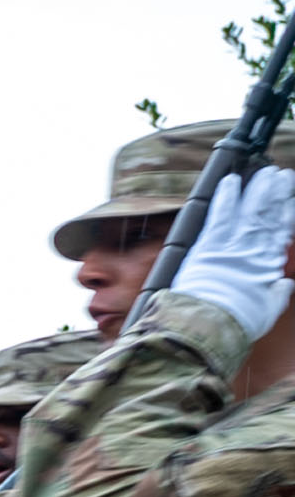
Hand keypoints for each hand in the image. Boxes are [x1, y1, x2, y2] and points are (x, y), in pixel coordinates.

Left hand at [170, 166, 294, 345]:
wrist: (210, 325)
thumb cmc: (237, 322)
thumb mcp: (268, 311)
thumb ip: (278, 294)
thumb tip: (285, 285)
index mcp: (268, 266)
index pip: (280, 233)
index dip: (286, 214)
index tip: (290, 199)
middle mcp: (253, 251)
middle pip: (268, 216)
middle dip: (275, 194)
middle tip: (281, 175)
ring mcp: (232, 245)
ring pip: (249, 210)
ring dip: (258, 189)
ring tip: (266, 171)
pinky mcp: (209, 244)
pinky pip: (220, 214)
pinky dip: (226, 196)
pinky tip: (230, 180)